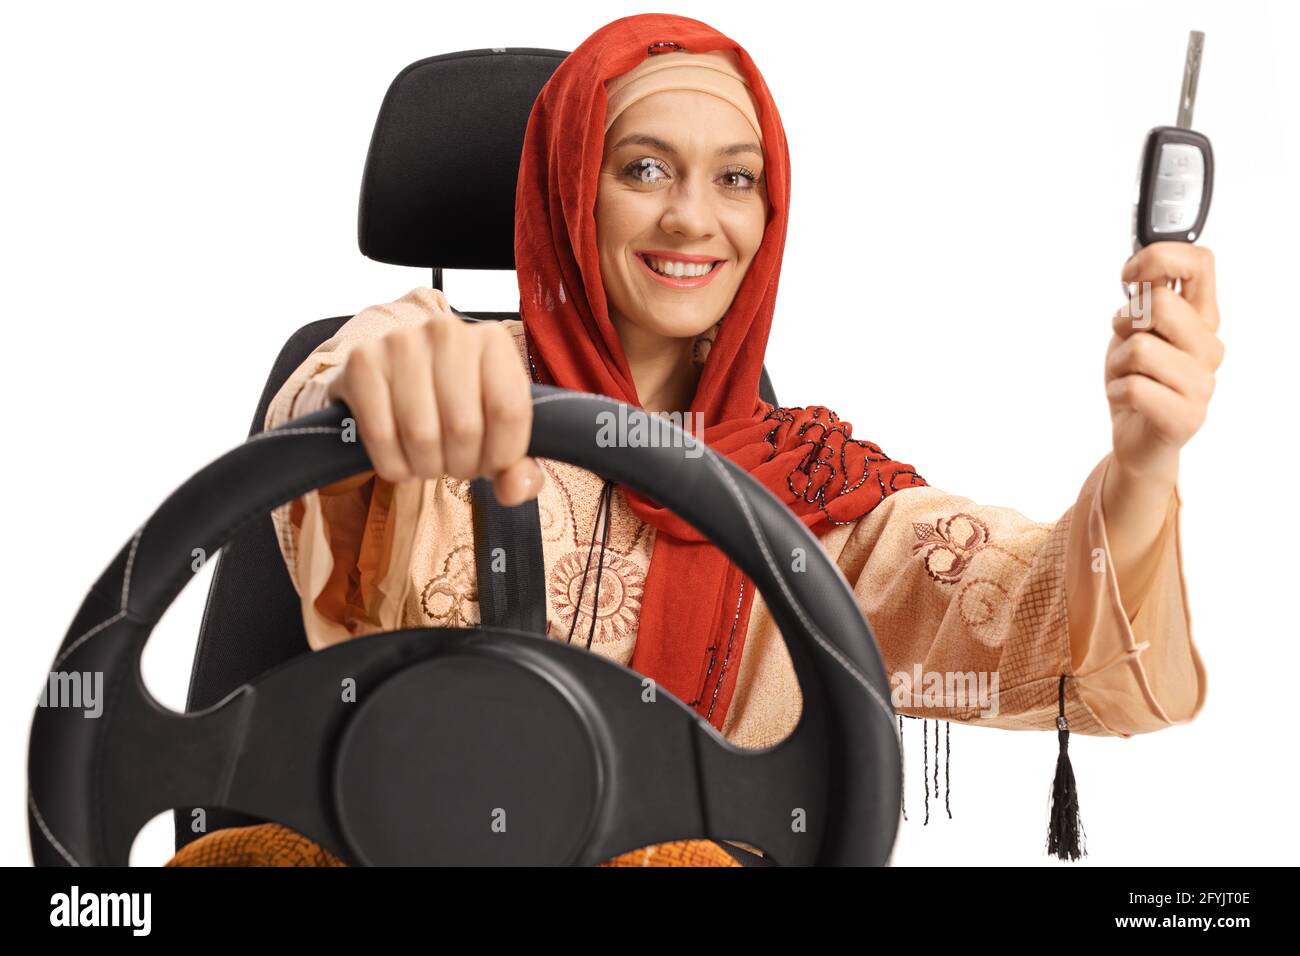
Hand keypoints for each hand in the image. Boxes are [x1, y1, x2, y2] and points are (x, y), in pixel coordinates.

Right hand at [326, 287, 543, 505]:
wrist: (393, 386)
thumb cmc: (455, 410)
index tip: (491, 464)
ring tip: (429, 461)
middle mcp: (448, 331)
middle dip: (462, 465)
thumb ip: (520, 469)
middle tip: (455, 465)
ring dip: (427, 467)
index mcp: (493, 341)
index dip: (501, 454)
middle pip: (464, 426)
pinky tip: (400, 460)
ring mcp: (401, 342)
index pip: (508, 410)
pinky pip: (381, 435)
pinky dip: (393, 464)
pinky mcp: (362, 362)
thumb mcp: (496, 436)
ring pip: (421, 435)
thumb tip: (517, 487)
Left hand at [1106, 242, 1223, 486]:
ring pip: (1140, 348)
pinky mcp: (1187, 416)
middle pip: (1161, 304)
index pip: (1200, 263)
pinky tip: (1127, 400)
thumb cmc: (1137, 379)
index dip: (1159, 258)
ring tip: (1127, 376)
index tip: (1131, 276)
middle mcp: (1209, 347)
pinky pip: (1134, 387)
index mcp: (1202, 318)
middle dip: (1125, 322)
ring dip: (1116, 364)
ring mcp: (1202, 383)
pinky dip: (1116, 391)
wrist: (1138, 438)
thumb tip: (1143, 267)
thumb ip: (1145, 300)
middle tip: (1126, 343)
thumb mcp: (1136, 330)